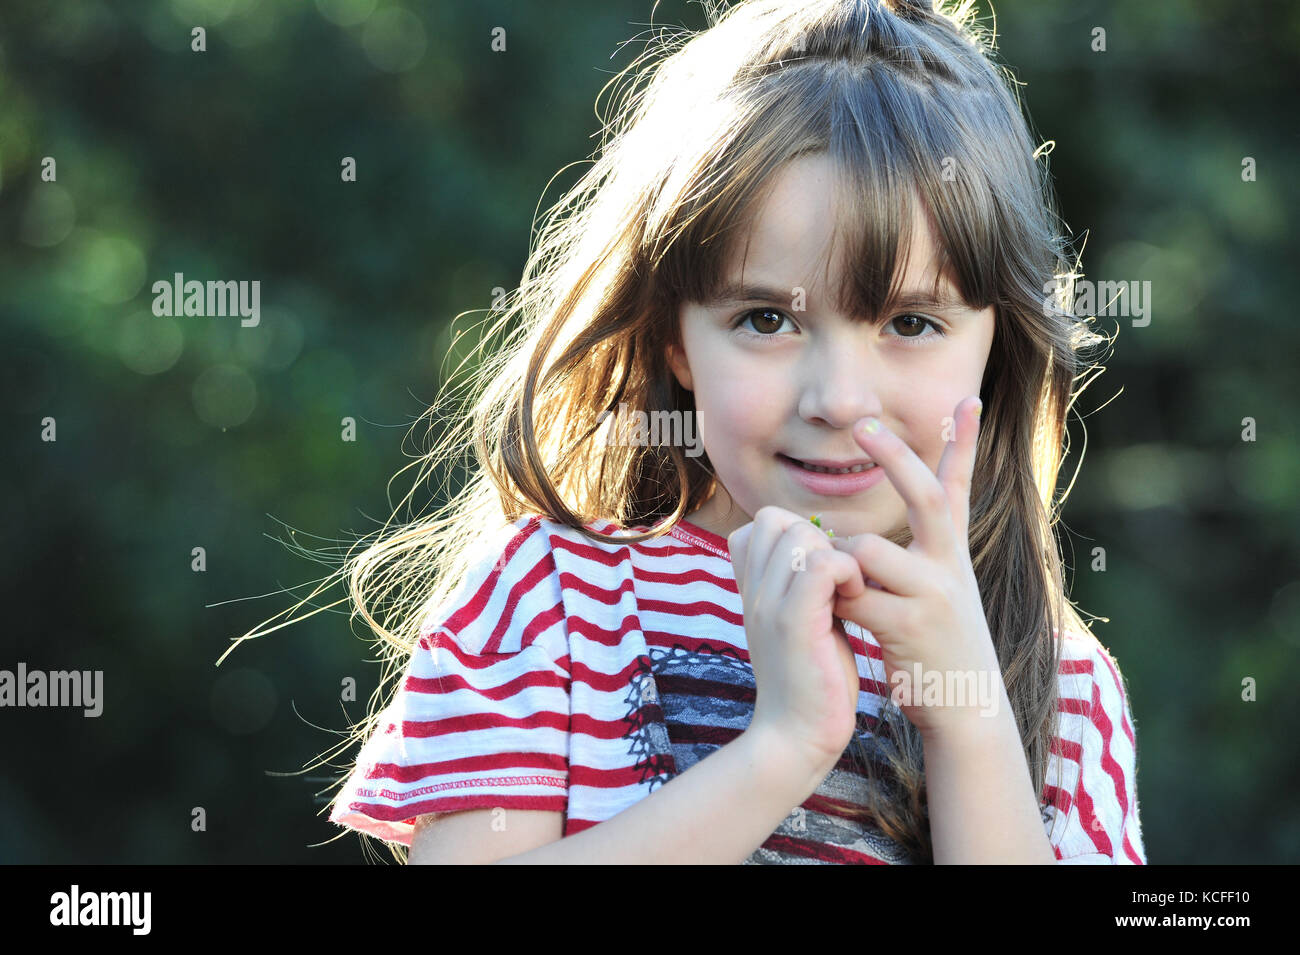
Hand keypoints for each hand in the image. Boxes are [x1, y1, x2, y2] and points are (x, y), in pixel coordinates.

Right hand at [727, 506, 867, 776]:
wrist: (795, 738)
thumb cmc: (811, 684)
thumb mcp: (800, 625)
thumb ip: (806, 589)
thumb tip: (832, 555)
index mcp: (752, 591)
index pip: (757, 526)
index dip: (793, 532)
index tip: (820, 568)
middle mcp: (753, 591)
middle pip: (773, 519)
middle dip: (814, 535)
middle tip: (837, 577)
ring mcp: (768, 604)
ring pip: (798, 534)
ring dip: (834, 552)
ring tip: (849, 588)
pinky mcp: (794, 622)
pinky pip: (821, 564)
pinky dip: (847, 571)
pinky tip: (856, 598)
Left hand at [829, 396, 1004, 740]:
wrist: (964, 706)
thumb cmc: (937, 645)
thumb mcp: (935, 592)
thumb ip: (908, 559)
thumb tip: (860, 537)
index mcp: (952, 552)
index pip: (959, 486)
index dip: (962, 442)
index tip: (966, 398)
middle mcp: (950, 564)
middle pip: (925, 494)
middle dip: (893, 456)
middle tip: (862, 423)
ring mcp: (934, 594)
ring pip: (867, 549)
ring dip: (838, 562)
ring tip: (838, 588)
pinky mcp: (911, 626)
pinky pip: (852, 596)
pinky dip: (834, 600)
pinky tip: (833, 615)